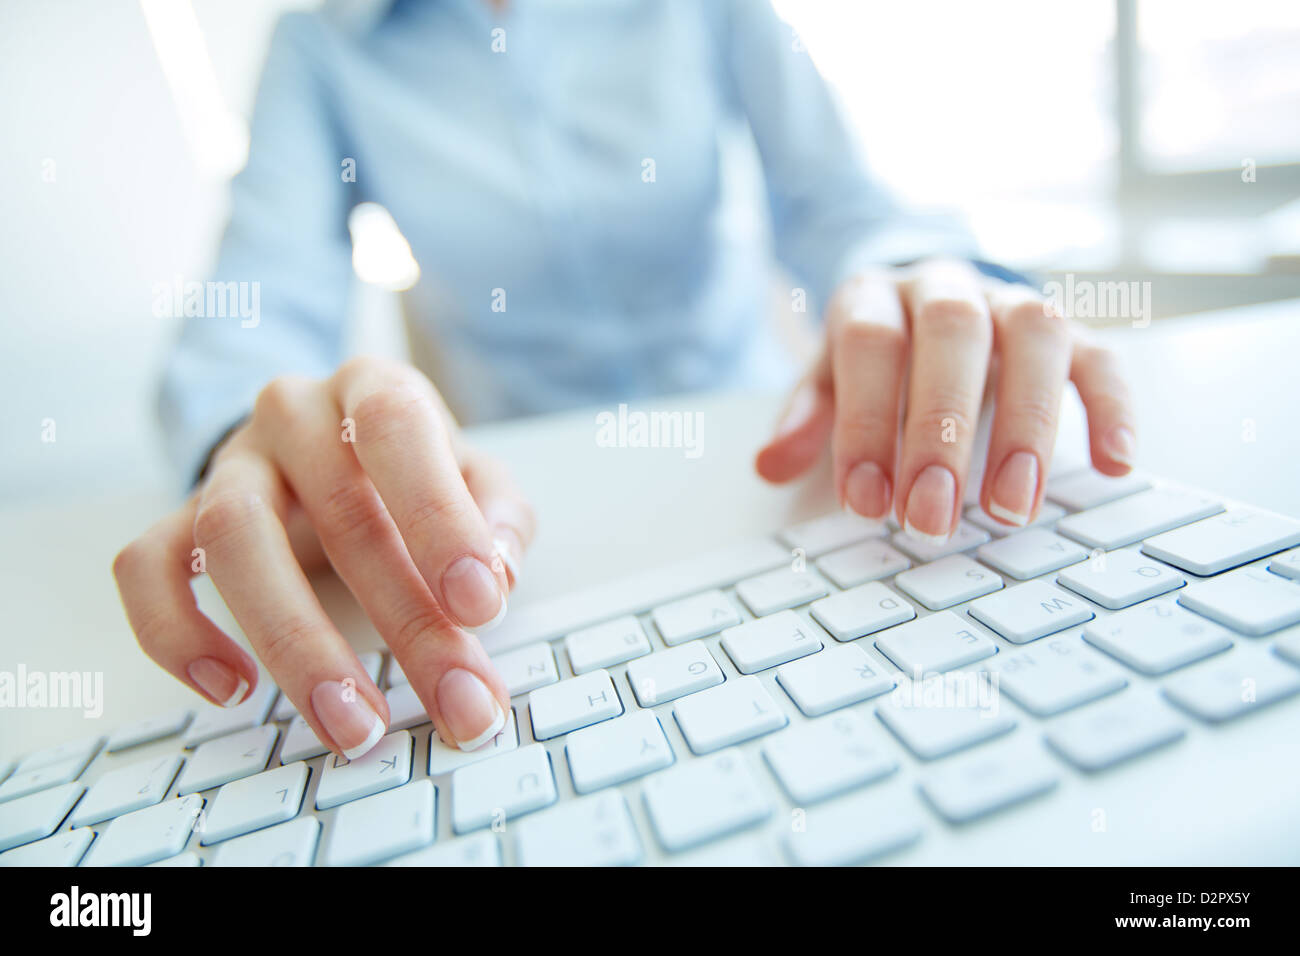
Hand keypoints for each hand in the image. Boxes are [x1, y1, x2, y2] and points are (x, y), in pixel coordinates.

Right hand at [113, 357, 534, 756]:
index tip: (480, 605)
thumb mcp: (475, 476)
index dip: (439, 518)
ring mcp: (228, 465)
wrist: (327, 439)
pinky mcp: (178, 516)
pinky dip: (177, 634)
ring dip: (295, 643)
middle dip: (405, 621)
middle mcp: (294, 413)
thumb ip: (498, 517)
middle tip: (454, 700)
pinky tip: (233, 689)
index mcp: (374, 387)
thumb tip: (496, 576)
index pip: (398, 430)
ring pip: (232, 539)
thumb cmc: (412, 469)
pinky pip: (147, 569)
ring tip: (352, 722)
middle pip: (337, 509)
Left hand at [755, 259, 1133, 535]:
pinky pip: (1103, 355)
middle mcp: (947, 286)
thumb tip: (770, 463)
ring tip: (1012, 507)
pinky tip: (1114, 465)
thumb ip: (807, 416)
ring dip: (1027, 425)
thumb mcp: (827, 377)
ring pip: (1034, 337)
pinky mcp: (1072, 329)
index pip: (870, 342)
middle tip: (933, 518)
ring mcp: (1012, 302)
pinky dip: (1112, 407)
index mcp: (876, 294)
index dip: (867, 420)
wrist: (927, 293)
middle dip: (942, 431)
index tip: (866, 500)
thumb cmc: (876, 352)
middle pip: (953, 335)